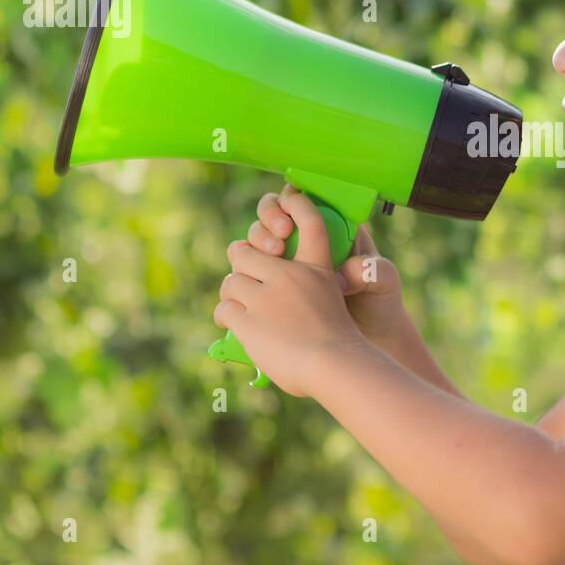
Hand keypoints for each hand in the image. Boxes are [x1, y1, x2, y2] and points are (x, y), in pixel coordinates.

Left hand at [214, 191, 367, 396]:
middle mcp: (288, 274)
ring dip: (232, 294)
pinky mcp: (248, 319)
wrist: (334, 365)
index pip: (310, 221)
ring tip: (240, 308)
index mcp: (316, 267)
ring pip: (230, 281)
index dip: (297, 204)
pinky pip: (224, 308)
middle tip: (245, 278)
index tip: (290, 198)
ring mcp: (266, 295)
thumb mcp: (335, 304)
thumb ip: (314, 291)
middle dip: (241, 262)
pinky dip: (227, 316)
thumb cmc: (340, 344)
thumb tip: (294, 294)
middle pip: (246, 250)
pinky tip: (235, 325)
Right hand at [246, 184, 409, 346]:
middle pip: (273, 212)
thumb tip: (341, 275)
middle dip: (269, 218)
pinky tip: (252, 278)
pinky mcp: (272, 284)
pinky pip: (250, 269)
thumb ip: (368, 270)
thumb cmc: (379, 302)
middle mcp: (305, 239)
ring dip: (256, 242)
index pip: (303, 199)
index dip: (290, 200)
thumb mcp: (382, 281)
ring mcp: (287, 261)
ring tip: (273, 255)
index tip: (291, 218)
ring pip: (257, 238)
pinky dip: (245, 268)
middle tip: (280, 239)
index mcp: (334, 226)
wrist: (367, 336)